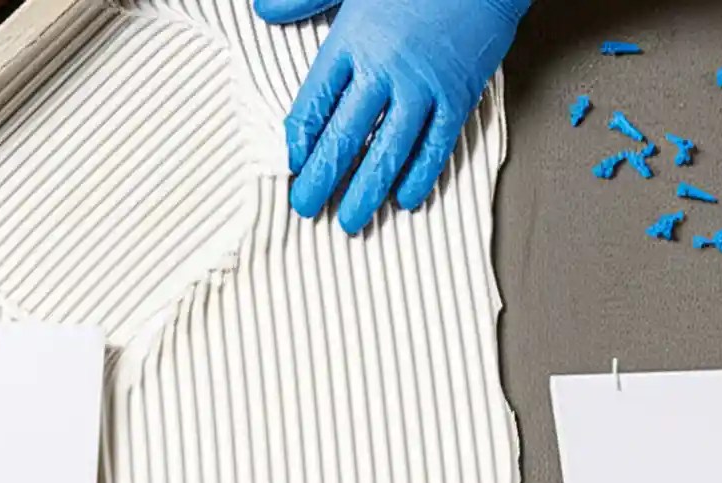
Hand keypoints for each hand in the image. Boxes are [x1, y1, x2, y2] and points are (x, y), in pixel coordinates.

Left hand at [254, 0, 529, 233]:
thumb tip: (263, 11)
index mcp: (351, 43)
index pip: (314, 103)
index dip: (299, 140)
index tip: (292, 164)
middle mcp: (384, 70)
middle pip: (344, 136)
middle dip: (322, 178)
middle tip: (305, 208)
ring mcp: (423, 87)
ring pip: (388, 150)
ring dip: (367, 191)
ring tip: (349, 221)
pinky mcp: (458, 96)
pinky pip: (436, 145)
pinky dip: (420, 175)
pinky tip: (404, 199)